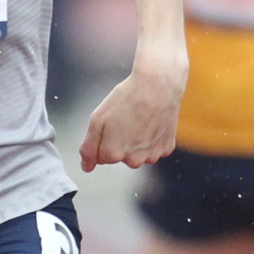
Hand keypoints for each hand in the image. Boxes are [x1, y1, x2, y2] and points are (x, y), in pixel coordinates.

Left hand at [78, 57, 182, 171]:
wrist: (158, 85)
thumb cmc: (127, 99)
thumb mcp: (97, 119)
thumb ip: (88, 148)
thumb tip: (86, 167)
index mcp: (113, 154)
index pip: (101, 157)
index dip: (104, 138)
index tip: (112, 123)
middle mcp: (133, 160)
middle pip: (120, 156)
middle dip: (120, 142)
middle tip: (126, 119)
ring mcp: (152, 156)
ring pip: (138, 154)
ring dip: (137, 142)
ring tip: (140, 119)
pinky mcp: (166, 148)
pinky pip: (154, 148)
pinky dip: (152, 138)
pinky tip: (152, 122)